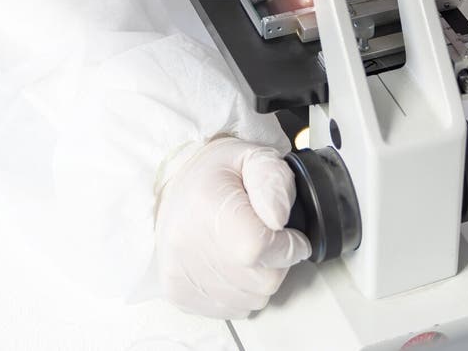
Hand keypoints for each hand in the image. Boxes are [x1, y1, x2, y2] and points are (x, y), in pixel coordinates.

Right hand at [155, 136, 310, 318]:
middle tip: (267, 237)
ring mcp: (179, 272)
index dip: (286, 246)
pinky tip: (231, 263)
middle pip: (260, 281)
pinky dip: (240, 292)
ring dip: (259, 279)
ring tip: (245, 248)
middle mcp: (185, 242)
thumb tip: (280, 218)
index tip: (291, 235)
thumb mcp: (253, 157)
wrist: (176, 184)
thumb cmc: (217, 172)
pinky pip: (231, 311)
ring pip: (250, 301)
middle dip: (277, 262)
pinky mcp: (177, 292)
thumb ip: (274, 181)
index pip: (258, 248)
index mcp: (206, 203)